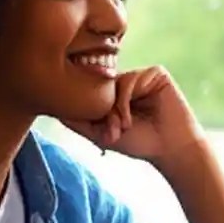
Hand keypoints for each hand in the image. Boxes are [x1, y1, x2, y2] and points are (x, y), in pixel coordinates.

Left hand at [61, 66, 203, 167]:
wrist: (171, 149)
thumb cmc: (140, 143)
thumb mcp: (101, 133)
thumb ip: (78, 121)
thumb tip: (52, 109)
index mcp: (116, 92)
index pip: (92, 90)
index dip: (91, 110)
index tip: (102, 134)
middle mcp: (127, 81)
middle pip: (101, 85)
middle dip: (102, 112)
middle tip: (112, 134)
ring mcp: (141, 75)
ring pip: (113, 83)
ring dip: (114, 109)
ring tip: (123, 127)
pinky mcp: (155, 73)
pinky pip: (128, 80)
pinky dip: (124, 101)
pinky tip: (131, 119)